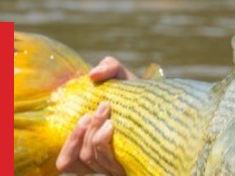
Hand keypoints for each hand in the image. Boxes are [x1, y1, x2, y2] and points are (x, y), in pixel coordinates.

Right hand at [55, 57, 136, 174]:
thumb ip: (108, 68)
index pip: (68, 161)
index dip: (70, 145)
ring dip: (95, 138)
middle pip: (81, 158)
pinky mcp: (133, 165)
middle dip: (83, 134)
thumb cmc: (139, 93)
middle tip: (97, 111)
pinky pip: (110, 166)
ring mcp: (116, 164)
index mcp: (91, 143)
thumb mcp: (122, 77)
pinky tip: (111, 130)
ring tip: (108, 120)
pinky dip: (104, 147)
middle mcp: (102, 159)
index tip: (83, 117)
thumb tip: (93, 74)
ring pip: (92, 160)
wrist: (167, 102)